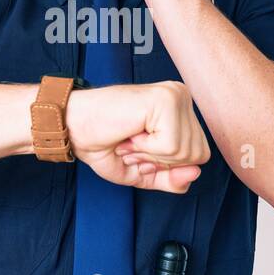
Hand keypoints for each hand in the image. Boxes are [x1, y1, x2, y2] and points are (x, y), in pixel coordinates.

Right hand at [66, 81, 208, 192]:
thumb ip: (172, 179)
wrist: (74, 127)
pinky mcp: (165, 99)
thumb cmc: (104, 143)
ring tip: (131, 138)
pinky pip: (171, 145)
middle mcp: (182, 96)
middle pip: (197, 155)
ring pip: (186, 151)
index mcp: (182, 109)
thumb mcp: (144, 171)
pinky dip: (147, 148)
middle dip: (160, 161)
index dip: (168, 165)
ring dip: (151, 155)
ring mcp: (175, 95)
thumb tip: (196, 174)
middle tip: (133, 144)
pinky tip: (131, 133)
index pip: (199, 155)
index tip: (140, 149)